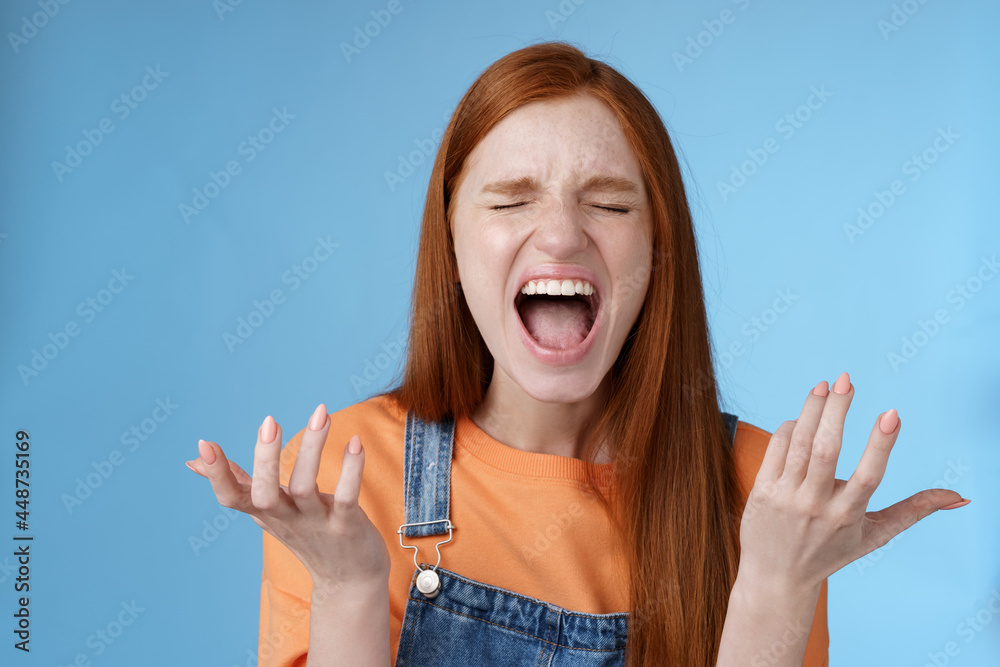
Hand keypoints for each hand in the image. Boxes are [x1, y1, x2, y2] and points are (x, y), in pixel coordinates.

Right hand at [185, 404, 389, 590]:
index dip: (217, 475)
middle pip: (264, 494)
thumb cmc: (306, 537)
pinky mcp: (346, 526)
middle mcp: (286, 518)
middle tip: (269, 421)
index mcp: (265, 512)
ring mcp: (316, 523)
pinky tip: (355, 443)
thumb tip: (193, 460)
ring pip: (305, 487)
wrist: (348, 581)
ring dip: (312, 448)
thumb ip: (237, 484)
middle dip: (265, 458)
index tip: (204, 444)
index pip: (231, 498)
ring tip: (321, 413)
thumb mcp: (267, 511)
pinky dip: (351, 471)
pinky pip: (347, 498)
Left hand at [737, 372, 968, 590]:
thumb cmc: (830, 551)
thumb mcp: (874, 535)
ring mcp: (786, 497)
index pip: (868, 476)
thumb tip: (960, 497)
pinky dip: (791, 427)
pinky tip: (802, 417)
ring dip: (812, 409)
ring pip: (799, 443)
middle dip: (837, 410)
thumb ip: (914, 511)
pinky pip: (778, 448)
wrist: (777, 576)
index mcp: (848, 515)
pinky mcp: (763, 490)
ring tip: (825, 385)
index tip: (892, 413)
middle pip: (827, 450)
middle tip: (846, 380)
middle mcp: (816, 505)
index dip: (881, 444)